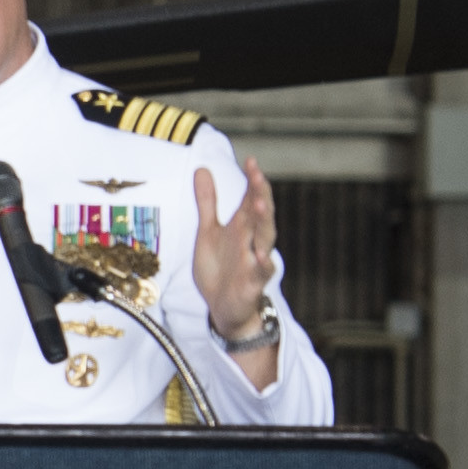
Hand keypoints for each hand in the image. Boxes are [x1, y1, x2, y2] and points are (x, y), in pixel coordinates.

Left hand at [192, 161, 277, 339]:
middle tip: (258, 174)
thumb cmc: (221, 267)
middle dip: (260, 194)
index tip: (251, 161)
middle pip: (260, 214)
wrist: (223, 307)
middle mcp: (252, 240)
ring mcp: (254, 261)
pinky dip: (262, 262)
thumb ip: (207, 202)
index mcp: (242, 227)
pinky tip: (261, 254)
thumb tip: (202, 169)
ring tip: (259, 203)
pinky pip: (261, 271)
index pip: (249, 199)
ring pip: (264, 238)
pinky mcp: (253, 282)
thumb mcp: (208, 231)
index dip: (252, 181)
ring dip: (262, 221)